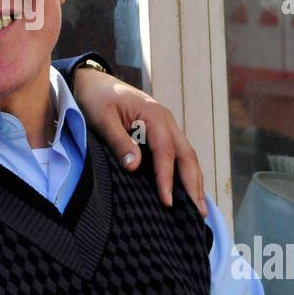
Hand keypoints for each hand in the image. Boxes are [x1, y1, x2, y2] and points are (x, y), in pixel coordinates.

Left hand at [71, 67, 206, 215]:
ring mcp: (166, 125)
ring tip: (200, 209)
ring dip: (195, 181)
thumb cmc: (96, 98)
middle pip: (187, 155)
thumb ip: (118, 141)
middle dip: (193, 185)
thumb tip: (134, 166)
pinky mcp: (161, 131)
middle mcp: (166, 120)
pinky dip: (186, 172)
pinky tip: (188, 190)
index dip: (167, 178)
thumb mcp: (102, 118)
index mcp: (154, 115)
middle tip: (198, 213)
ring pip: (187, 155)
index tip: (167, 202)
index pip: (166, 152)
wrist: (93, 81)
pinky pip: (178, 153)